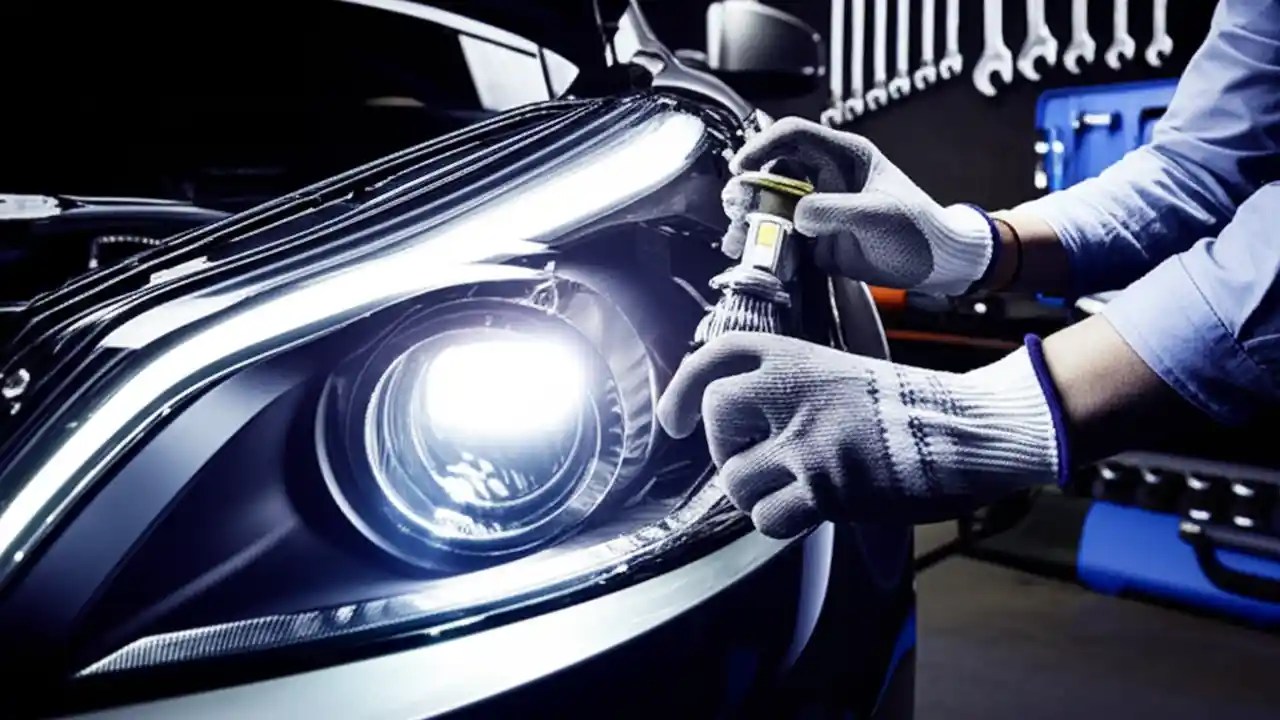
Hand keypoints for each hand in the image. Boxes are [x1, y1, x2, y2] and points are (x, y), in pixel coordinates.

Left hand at [657, 333, 1059, 536]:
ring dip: (754, 492)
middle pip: (715, 414)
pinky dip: (779, 522)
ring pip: (736, 477)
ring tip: (789, 488)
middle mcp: (794, 393)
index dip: (684, 387)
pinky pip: (768, 518)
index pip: (717, 356)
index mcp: (798, 357)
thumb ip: (791, 387)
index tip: (674, 419)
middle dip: (722, 447)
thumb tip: (736, 415)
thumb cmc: (911, 407)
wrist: (968, 430)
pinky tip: (807, 510)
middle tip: (748, 458)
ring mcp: (808, 441)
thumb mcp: (842, 373)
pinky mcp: (827, 489)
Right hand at [720, 117, 997, 295]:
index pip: (792, 135)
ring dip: (750, 220)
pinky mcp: (815, 237)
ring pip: (770, 205)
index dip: (762, 146)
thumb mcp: (878, 217)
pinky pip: (780, 235)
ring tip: (736, 241)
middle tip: (734, 211)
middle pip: (772, 171)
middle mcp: (825, 177)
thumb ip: (836, 212)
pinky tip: (749, 255)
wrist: (937, 266)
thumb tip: (797, 216)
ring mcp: (818, 207)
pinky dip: (762, 244)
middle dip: (748, 190)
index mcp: (843, 156)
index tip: (742, 170)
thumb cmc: (918, 231)